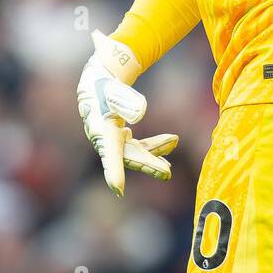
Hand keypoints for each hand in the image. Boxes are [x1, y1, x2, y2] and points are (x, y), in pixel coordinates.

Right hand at [76, 30, 178, 196]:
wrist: (97, 83)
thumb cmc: (105, 87)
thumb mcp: (115, 90)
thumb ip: (127, 102)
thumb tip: (140, 115)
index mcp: (102, 132)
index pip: (108, 154)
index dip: (113, 171)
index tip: (118, 189)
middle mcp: (107, 142)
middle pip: (128, 158)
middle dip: (148, 165)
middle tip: (166, 172)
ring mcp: (114, 142)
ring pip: (137, 154)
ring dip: (155, 154)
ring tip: (175, 147)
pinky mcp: (122, 139)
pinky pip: (140, 147)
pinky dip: (155, 146)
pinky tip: (171, 142)